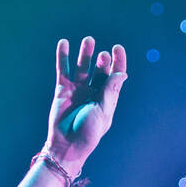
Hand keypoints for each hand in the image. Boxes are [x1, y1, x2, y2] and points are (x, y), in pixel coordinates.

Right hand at [45, 36, 127, 165]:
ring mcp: (78, 89)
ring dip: (85, 53)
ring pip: (82, 67)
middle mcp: (94, 92)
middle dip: (102, 60)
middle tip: (102, 55)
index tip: (117, 48)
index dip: (118, 61)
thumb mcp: (102, 112)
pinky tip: (64, 43)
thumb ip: (110, 91)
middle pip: (100, 70)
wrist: (66, 145)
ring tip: (89, 41)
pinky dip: (63, 56)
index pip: (115, 76)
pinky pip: (63, 70)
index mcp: (107, 98)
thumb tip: (122, 73)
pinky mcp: (63, 89)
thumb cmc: (88, 133)